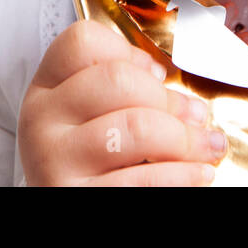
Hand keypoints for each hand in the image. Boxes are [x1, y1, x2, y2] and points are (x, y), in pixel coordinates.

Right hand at [19, 19, 227, 185]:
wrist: (79, 205)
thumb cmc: (92, 164)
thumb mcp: (91, 117)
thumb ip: (121, 89)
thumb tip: (168, 81)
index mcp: (47, 89)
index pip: (82, 41)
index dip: (129, 50)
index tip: (158, 74)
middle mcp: (41, 119)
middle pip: (117, 79)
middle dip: (170, 98)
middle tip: (197, 115)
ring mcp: (53, 159)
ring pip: (136, 127)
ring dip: (186, 138)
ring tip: (206, 147)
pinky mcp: (72, 195)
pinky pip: (143, 178)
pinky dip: (183, 175)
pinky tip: (198, 173)